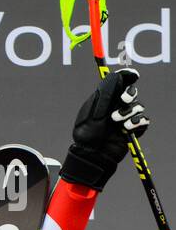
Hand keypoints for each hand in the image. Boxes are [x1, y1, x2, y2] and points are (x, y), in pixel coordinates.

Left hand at [60, 68, 148, 189]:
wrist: (92, 154)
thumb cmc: (87, 133)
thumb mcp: (92, 111)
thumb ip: (105, 93)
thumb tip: (116, 76)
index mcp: (105, 100)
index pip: (119, 83)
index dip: (127, 76)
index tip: (133, 76)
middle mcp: (116, 107)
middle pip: (132, 92)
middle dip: (130, 94)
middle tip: (124, 100)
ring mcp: (125, 118)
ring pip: (138, 106)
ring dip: (129, 112)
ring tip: (116, 121)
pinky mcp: (132, 129)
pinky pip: (143, 120)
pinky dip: (136, 122)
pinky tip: (126, 128)